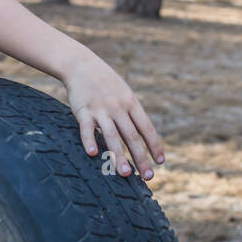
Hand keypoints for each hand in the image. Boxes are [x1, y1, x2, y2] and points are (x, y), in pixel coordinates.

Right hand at [64, 60, 164, 180]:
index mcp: (131, 103)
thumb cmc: (105, 83)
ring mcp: (100, 109)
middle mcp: (118, 107)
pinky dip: (89, 141)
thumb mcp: (124, 93)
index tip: (160, 162)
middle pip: (132, 136)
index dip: (154, 145)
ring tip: (125, 174)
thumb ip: (132, 113)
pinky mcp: (83, 110)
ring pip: (112, 136)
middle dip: (141, 158)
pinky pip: (86, 128)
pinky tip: (93, 154)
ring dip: (119, 156)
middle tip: (148, 176)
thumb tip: (143, 137)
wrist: (81, 65)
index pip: (146, 128)